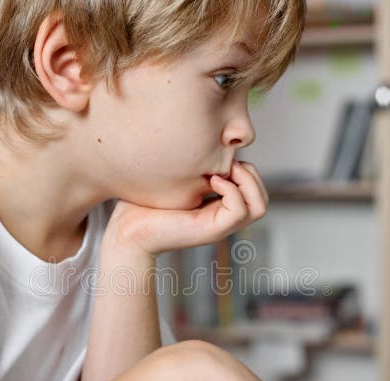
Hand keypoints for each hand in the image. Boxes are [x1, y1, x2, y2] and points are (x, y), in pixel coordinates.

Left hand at [108, 160, 268, 255]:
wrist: (127, 229)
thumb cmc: (144, 202)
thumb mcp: (177, 177)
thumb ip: (197, 165)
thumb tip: (209, 141)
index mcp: (218, 206)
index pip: (254, 189)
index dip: (246, 169)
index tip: (222, 158)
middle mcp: (223, 217)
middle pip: (262, 199)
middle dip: (253, 175)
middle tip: (229, 164)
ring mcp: (220, 226)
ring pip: (259, 206)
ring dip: (248, 183)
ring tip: (225, 171)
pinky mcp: (212, 231)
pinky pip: (240, 210)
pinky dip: (232, 191)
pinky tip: (211, 181)